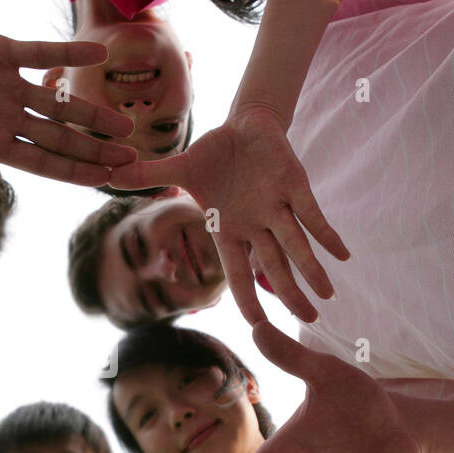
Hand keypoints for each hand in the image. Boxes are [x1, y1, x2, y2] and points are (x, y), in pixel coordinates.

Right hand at [0, 15, 137, 216]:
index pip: (41, 163)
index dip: (72, 174)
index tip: (104, 184)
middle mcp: (8, 116)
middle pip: (60, 139)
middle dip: (94, 151)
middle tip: (131, 161)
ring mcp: (9, 84)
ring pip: (59, 103)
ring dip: (91, 114)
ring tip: (125, 126)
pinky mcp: (2, 51)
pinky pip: (41, 52)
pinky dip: (67, 51)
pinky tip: (99, 52)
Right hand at [107, 103, 348, 324]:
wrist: (243, 126)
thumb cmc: (213, 154)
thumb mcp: (180, 167)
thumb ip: (151, 176)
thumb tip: (111, 174)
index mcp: (227, 230)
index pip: (237, 271)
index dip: (247, 298)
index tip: (260, 326)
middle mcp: (255, 226)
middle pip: (274, 266)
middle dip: (290, 293)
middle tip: (308, 319)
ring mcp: (276, 209)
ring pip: (295, 246)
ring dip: (311, 270)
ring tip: (327, 296)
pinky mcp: (295, 187)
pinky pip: (313, 215)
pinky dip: (327, 234)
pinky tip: (342, 255)